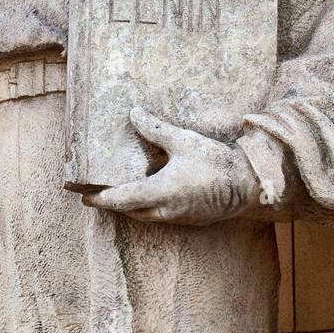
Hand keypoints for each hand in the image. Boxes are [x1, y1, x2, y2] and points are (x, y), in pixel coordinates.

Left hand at [82, 107, 260, 225]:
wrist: (248, 185)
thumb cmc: (215, 163)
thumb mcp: (183, 141)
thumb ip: (156, 129)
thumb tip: (134, 113)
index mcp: (160, 192)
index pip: (121, 200)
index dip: (101, 198)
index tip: (85, 196)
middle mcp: (165, 210)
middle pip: (130, 211)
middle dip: (113, 203)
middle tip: (99, 192)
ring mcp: (178, 217)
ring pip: (146, 215)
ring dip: (132, 205)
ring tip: (123, 190)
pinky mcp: (190, 218)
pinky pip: (161, 215)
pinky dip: (150, 206)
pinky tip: (153, 191)